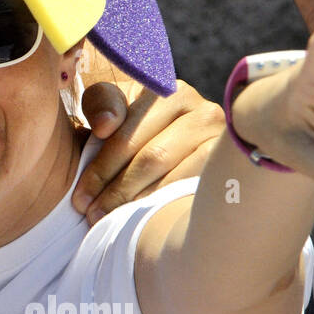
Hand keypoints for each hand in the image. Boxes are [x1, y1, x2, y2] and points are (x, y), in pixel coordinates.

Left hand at [74, 77, 225, 223]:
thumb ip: (101, 104)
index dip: (100, 168)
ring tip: (112, 223)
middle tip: (92, 217)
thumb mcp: (115, 113)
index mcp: (164, 89)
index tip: (79, 199)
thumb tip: (106, 125)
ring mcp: (221, 135)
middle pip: (150, 156)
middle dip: (116, 191)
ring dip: (139, 203)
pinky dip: (167, 205)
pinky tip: (148, 221)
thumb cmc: (135, 134)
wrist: (186, 154)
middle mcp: (198, 106)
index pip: (125, 133)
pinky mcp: (233, 163)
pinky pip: (195, 188)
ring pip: (173, 174)